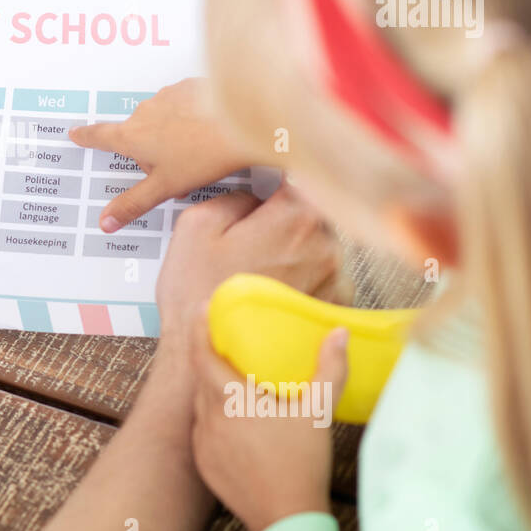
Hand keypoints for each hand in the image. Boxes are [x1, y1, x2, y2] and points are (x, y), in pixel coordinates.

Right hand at [69, 78, 246, 231]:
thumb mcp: (164, 187)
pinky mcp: (191, 86)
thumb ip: (133, 204)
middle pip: (138, 133)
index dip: (86, 137)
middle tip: (177, 169)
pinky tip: (210, 131)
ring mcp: (168, 95)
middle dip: (151, 150)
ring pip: (162, 118)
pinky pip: (184, 104)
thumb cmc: (204, 154)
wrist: (243, 121)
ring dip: (173, 132)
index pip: (100, 136)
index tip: (75, 133)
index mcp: (133, 136)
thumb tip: (105, 221)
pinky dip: (192, 116)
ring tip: (199, 151)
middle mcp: (145, 111)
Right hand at [155, 185, 341, 338]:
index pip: (300, 176)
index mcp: (295, 216)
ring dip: (298, 247)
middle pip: (313, 210)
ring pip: (321, 243)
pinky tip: (277, 285)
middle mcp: (324, 245)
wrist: (205, 353)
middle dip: (287, 216)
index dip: (280, 178)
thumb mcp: (197, 225)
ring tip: (263, 264)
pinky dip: (307, 275)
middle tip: (255, 232)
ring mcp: (334, 278)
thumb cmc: (196, 294)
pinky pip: (327, 275)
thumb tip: (254, 193)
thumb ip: (234, 195)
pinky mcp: (333, 306)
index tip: (268, 185)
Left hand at [190, 324, 347, 530]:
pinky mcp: (204, 464)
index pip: (202, 354)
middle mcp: (209, 417)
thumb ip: (329, 369)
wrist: (287, 518)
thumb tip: (337, 334)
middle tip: (225, 342)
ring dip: (213, 389)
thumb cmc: (303, 462)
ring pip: (202, 405)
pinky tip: (236, 421)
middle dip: (209, 356)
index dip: (200, 329)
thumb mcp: (319, 412)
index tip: (204, 309)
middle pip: (201, 377)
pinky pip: (204, 431)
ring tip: (233, 380)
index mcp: (229, 398)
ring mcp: (203, 443)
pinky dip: (216, 419)